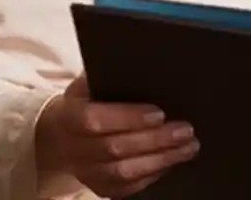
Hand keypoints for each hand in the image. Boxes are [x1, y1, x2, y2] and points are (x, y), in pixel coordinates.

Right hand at [35, 74, 198, 197]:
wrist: (62, 134)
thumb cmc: (85, 102)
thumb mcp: (89, 84)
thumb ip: (109, 77)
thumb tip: (140, 63)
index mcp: (68, 117)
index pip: (94, 120)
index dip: (127, 118)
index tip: (159, 113)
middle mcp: (73, 149)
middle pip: (114, 149)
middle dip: (154, 140)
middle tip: (186, 130)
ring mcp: (85, 173)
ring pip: (123, 173)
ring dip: (161, 160)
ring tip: (189, 147)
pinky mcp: (99, 188)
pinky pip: (128, 188)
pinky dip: (154, 175)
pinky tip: (174, 161)